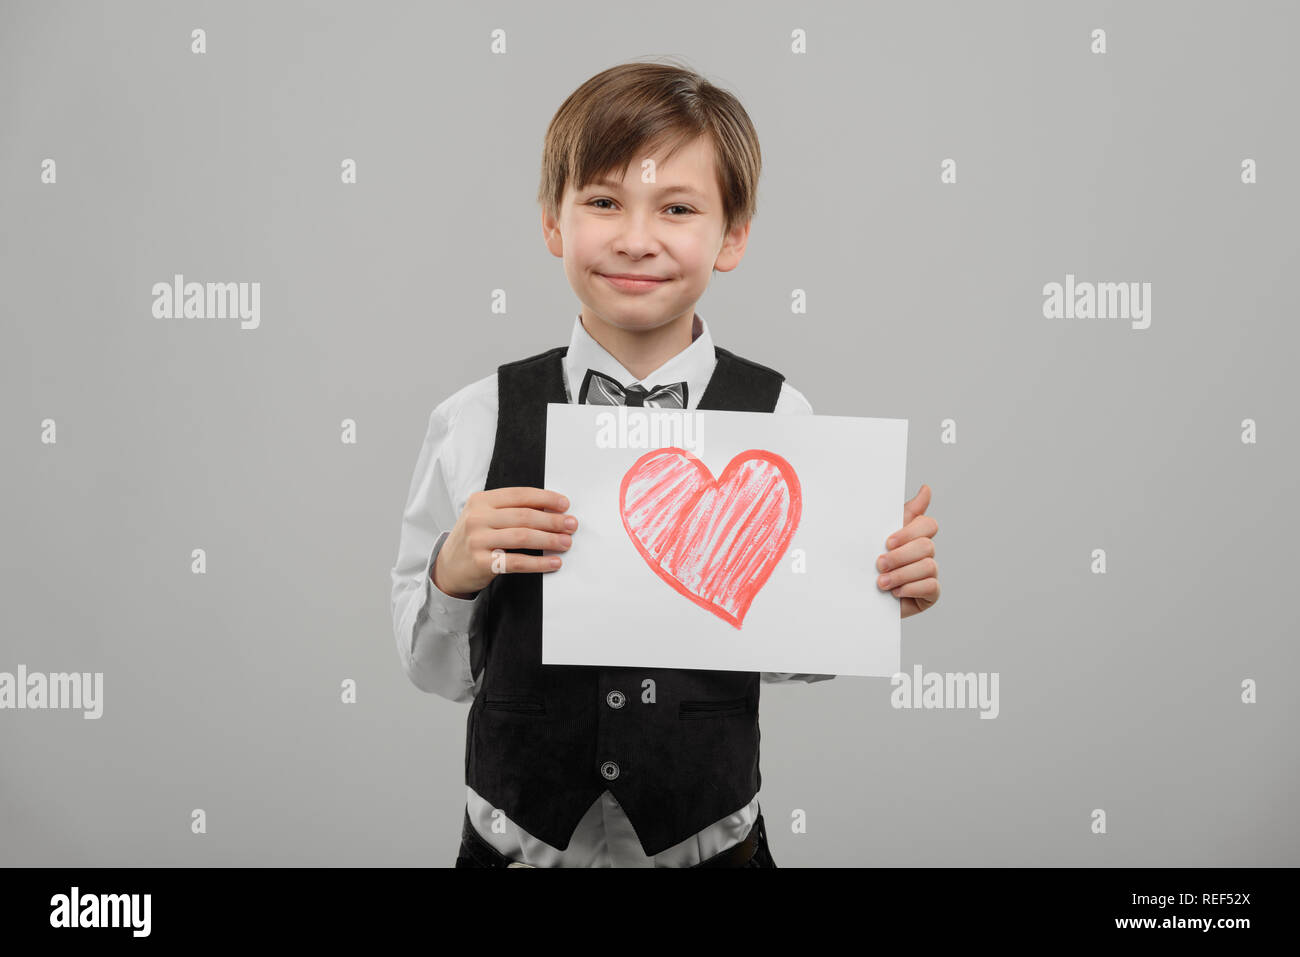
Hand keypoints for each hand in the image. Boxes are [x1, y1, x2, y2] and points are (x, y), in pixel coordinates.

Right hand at [432, 487, 577, 597]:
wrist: (448, 566)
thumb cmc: (474, 538)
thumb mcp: (485, 516)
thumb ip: (510, 510)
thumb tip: (550, 510)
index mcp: (481, 501)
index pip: (520, 495)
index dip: (545, 499)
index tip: (564, 504)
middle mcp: (478, 518)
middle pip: (525, 516)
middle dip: (553, 521)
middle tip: (570, 525)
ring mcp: (478, 540)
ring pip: (523, 537)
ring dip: (550, 540)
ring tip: (565, 543)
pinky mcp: (481, 562)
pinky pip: (517, 562)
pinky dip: (539, 563)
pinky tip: (553, 562)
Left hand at [876, 484, 938, 618]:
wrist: (860, 597)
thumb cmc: (868, 562)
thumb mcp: (878, 535)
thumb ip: (903, 512)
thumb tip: (926, 489)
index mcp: (914, 535)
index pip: (928, 524)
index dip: (909, 532)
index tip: (887, 541)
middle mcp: (925, 553)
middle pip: (927, 546)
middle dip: (900, 556)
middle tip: (879, 564)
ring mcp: (929, 573)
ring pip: (929, 566)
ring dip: (902, 574)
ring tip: (881, 582)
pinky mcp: (930, 593)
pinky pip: (931, 586)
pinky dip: (911, 588)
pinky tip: (895, 592)